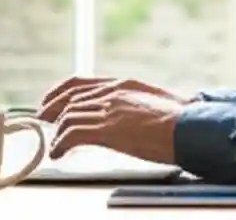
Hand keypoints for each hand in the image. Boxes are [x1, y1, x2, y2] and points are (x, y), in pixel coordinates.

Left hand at [37, 77, 191, 163]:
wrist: (192, 127)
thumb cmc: (183, 119)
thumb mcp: (155, 100)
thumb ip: (136, 102)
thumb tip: (131, 113)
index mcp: (123, 83)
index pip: (81, 82)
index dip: (60, 92)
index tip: (50, 101)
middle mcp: (113, 92)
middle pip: (70, 99)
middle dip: (52, 110)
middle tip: (43, 122)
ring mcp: (110, 110)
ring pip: (69, 117)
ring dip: (57, 133)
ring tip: (55, 146)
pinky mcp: (108, 129)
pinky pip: (72, 135)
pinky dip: (61, 144)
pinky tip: (59, 153)